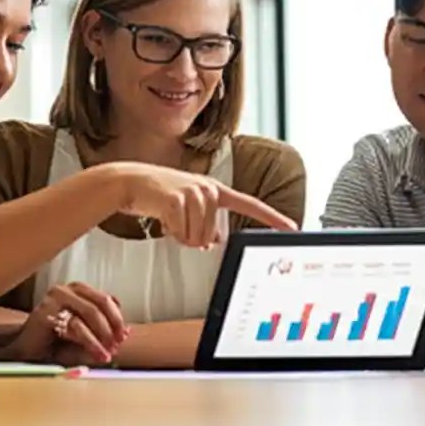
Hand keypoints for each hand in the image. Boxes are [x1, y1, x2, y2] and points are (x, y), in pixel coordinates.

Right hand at [9, 282, 130, 365]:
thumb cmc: (55, 342)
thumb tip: (127, 331)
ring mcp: (54, 298)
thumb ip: (103, 328)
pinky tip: (98, 353)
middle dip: (113, 326)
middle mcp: (66, 289)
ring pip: (89, 314)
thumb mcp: (85, 333)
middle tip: (118, 345)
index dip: (118, 318)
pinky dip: (91, 342)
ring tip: (108, 354)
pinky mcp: (46, 313)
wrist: (26, 352)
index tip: (125, 335)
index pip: (105, 299)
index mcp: (77, 290)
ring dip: (103, 337)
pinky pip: (75, 326)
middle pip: (100, 303)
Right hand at [117, 163, 297, 247]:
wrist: (132, 181)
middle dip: (193, 237)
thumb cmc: (161, 195)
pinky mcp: (177, 201)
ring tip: (169, 216)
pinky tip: (162, 215)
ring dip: (180, 235)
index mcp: (217, 190)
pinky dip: (170, 232)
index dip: (273, 218)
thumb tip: (210, 244)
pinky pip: (181, 234)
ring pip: (197, 238)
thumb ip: (205, 223)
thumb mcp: (189, 207)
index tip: (292, 229)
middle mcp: (209, 189)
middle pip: (211, 237)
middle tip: (177, 220)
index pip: (251, 205)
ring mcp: (195, 193)